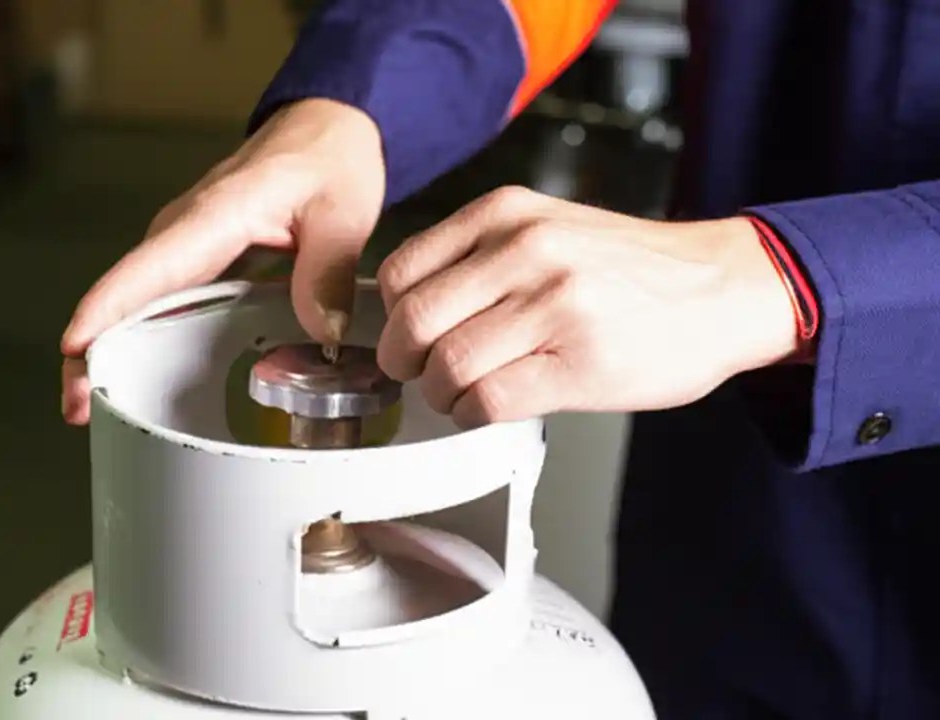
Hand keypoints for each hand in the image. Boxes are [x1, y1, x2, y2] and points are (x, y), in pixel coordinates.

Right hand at [60, 99, 385, 423]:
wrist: (325, 130)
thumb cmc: (327, 159)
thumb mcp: (343, 211)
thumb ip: (328, 271)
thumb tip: (320, 334)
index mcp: (215, 215)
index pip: (147, 267)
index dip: (105, 310)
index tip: (75, 350)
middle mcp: (184, 230)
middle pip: (121, 293)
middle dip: (91, 349)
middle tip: (77, 408)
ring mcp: (182, 246)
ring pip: (130, 302)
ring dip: (108, 350)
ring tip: (93, 406)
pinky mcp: (192, 260)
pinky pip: (155, 302)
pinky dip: (137, 339)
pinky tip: (135, 378)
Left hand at [375, 187, 799, 427]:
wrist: (724, 288)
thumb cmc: (629, 270)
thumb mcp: (546, 227)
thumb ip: (476, 255)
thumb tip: (403, 309)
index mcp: (505, 214)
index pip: (399, 273)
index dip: (391, 318)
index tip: (410, 337)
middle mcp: (525, 251)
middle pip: (412, 324)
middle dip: (404, 364)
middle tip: (424, 376)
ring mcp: (554, 306)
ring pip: (446, 367)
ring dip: (442, 396)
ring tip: (466, 393)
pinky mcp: (579, 363)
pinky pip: (488, 401)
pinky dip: (473, 415)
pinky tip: (491, 408)